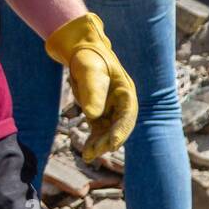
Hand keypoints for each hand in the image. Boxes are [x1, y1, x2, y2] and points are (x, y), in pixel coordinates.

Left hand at [45, 13, 136, 161]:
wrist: (81, 53)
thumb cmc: (88, 58)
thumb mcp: (90, 71)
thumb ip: (92, 91)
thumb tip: (92, 115)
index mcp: (126, 93)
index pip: (127, 115)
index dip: (120, 131)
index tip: (112, 144)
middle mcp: (121, 104)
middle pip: (118, 127)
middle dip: (107, 141)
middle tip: (94, 152)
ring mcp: (111, 110)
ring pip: (107, 132)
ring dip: (99, 144)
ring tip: (88, 156)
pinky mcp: (99, 114)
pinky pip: (98, 131)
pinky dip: (93, 141)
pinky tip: (86, 153)